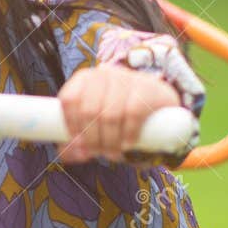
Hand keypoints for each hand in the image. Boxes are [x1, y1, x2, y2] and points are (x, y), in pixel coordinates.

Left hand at [57, 65, 180, 163]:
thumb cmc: (119, 115)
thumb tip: (68, 154)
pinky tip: (127, 144)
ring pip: (110, 115)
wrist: (158, 106)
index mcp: (85, 78)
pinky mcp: (148, 88)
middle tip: (99, 153)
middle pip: (89, 110)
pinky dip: (128, 133)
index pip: (69, 99)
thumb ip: (79, 139)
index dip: (71, 125)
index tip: (79, 145)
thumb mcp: (96, 123)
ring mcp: (127, 78)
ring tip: (112, 153)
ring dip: (110, 141)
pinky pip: (132, 114)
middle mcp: (104, 73)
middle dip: (92, 139)